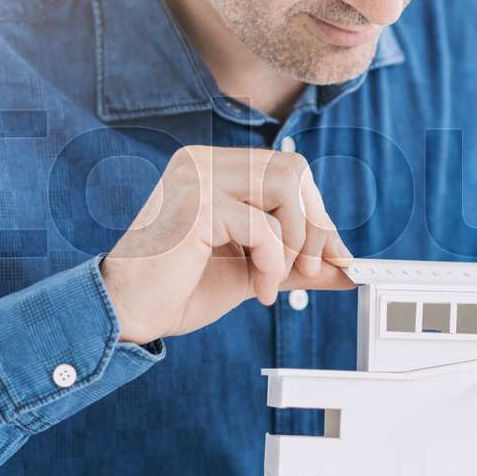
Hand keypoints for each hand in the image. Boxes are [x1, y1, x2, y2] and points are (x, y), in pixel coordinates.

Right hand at [99, 145, 352, 343]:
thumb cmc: (181, 289)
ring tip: (273, 282)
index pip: (289, 169)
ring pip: (285, 187)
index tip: (329, 256)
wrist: (128, 315)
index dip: (317, 213)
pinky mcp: (196, 204)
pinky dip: (273, 263)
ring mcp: (197, 177)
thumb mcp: (253, 270)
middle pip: (294, 170)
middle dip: (315, 225)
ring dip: (294, 243)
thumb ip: (298, 261)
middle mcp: (203, 161)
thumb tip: (349, 267)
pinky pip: (264, 225)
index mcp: (214, 167)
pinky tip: (257, 290)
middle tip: (312, 270)